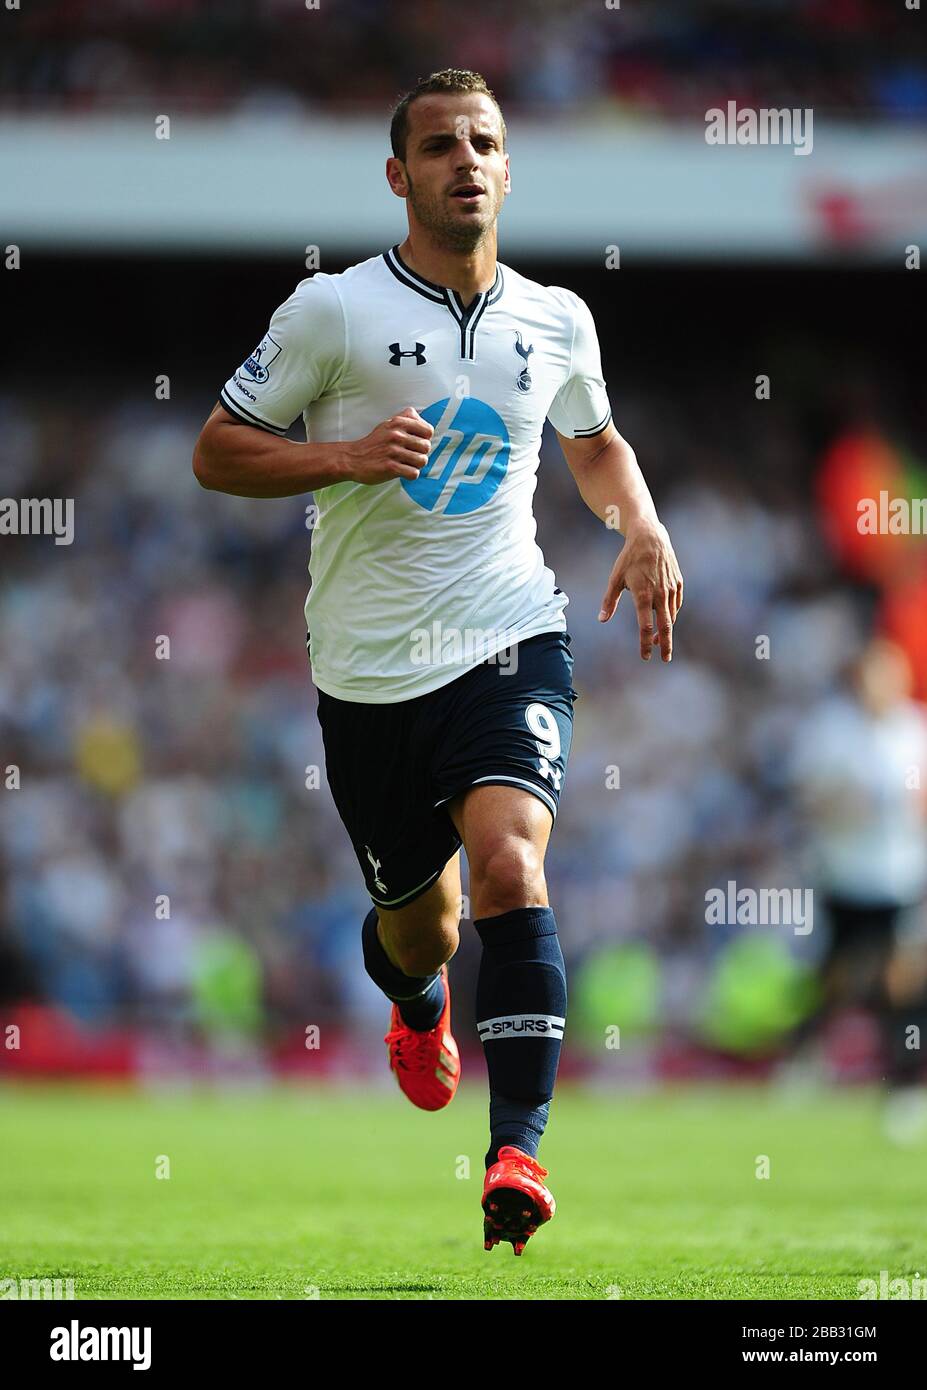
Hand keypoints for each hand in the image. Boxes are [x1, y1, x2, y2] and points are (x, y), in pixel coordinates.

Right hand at [345, 406, 432, 483]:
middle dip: (420, 453)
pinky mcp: (390, 467)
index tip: (416, 443)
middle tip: (409, 456)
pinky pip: (414, 473)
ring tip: (406, 463)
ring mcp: (393, 452)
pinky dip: (410, 475)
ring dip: (416, 465)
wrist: (353, 458)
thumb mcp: (387, 424)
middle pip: (426, 447)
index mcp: (398, 423)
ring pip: (422, 461)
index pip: (428, 430)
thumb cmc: (374, 443)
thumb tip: (419, 417)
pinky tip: (402, 472)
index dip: (425, 438)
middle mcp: (396, 436)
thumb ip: (404, 418)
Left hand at [598, 520, 683, 661]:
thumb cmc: (629, 558)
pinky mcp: (678, 583)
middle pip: (665, 626)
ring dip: (666, 630)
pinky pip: (676, 604)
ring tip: (660, 641)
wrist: (650, 537)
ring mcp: (671, 589)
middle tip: (665, 659)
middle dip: (666, 645)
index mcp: (643, 594)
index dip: (645, 643)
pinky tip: (667, 620)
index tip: (645, 656)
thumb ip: (609, 601)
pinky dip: (672, 615)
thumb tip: (602, 619)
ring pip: (671, 616)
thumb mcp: (615, 578)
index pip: (646, 626)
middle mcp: (660, 594)